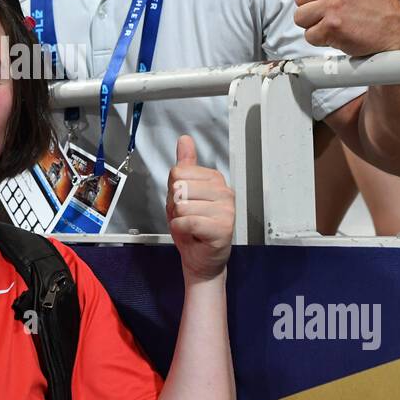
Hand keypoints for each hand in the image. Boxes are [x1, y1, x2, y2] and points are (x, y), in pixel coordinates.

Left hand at [166, 135, 233, 281]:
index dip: (172, 190)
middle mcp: (224, 192)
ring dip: (178, 220)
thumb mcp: (183, 194)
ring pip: (183, 205)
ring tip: (190, 227)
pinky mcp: (223, 228)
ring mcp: (226, 210)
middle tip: (186, 217)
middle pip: (179, 187)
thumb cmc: (193, 228)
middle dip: (175, 206)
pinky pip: (187, 221)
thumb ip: (185, 167)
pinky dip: (181, 231)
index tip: (184, 203)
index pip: (178, 172)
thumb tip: (185, 140)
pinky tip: (192, 234)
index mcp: (215, 179)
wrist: (202, 259)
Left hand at [294, 0, 399, 56]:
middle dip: (316, 8)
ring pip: (301, 17)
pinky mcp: (333, 26)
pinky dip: (323, 39)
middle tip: (340, 10)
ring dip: (316, 24)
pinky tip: (341, 33)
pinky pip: (310, 35)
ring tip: (339, 21)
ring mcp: (335, 3)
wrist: (396, 32)